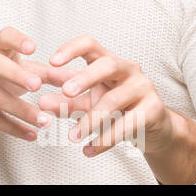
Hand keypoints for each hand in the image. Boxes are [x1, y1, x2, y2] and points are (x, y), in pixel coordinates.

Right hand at [0, 27, 77, 141]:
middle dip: (16, 75)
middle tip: (37, 86)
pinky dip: (11, 126)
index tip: (33, 48)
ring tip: (44, 121)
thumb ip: (49, 73)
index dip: (17, 41)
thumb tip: (76, 78)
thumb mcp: (22, 69)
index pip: (4, 36)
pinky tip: (29, 133)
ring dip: (21, 111)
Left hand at [36, 35, 173, 156]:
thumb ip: (66, 101)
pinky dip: (105, 139)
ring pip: (114, 100)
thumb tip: (41, 102)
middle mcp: (128, 69)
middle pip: (107, 65)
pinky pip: (127, 125)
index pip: (90, 44)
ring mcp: (143, 87)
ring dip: (90, 120)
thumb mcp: (88, 103)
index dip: (71, 49)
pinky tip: (89, 150)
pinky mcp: (154, 109)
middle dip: (85, 77)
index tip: (52, 61)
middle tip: (66, 92)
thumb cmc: (117, 109)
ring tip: (72, 137)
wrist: (152, 128)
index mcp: (108, 61)